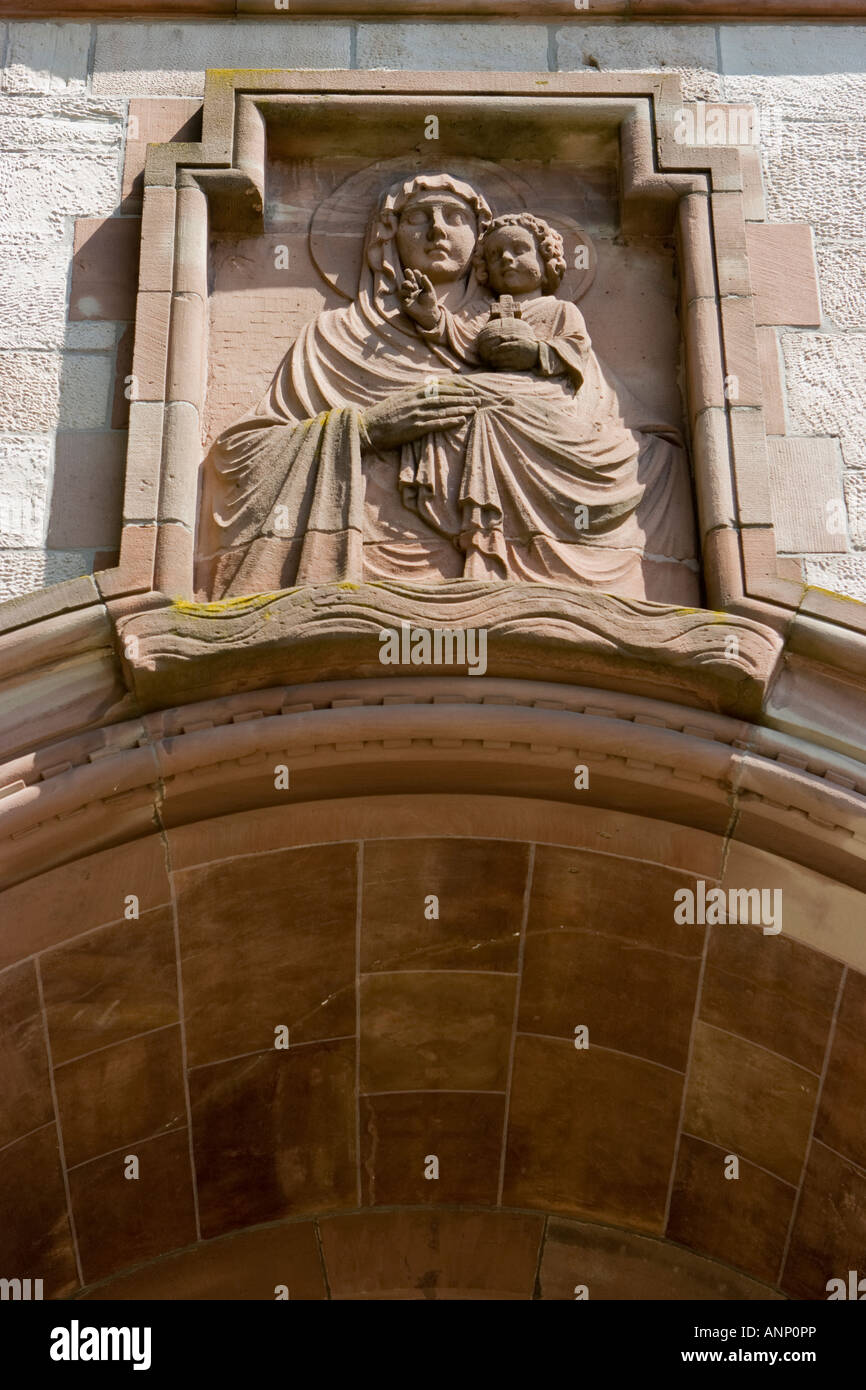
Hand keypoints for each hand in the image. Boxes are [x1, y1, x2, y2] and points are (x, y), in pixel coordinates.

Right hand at [361, 381, 480, 450]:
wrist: (368, 428)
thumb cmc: (382, 415)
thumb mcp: (398, 399)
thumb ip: (413, 395)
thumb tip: (427, 390)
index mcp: (412, 393)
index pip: (439, 388)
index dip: (455, 388)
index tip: (468, 389)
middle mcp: (416, 401)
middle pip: (445, 397)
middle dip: (463, 397)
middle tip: (478, 398)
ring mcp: (415, 414)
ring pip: (443, 409)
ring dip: (460, 408)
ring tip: (474, 408)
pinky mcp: (414, 428)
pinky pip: (436, 423)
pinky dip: (450, 421)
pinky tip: (461, 420)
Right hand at [398, 270, 439, 329]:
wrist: (428, 314)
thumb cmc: (430, 303)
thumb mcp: (430, 291)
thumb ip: (427, 283)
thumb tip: (423, 275)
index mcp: (420, 287)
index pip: (416, 279)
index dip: (416, 274)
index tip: (416, 271)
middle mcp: (413, 290)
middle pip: (409, 280)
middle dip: (408, 275)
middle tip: (407, 271)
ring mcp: (408, 295)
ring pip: (404, 285)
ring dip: (406, 283)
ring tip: (412, 286)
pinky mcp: (404, 301)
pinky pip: (401, 293)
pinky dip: (404, 291)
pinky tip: (410, 293)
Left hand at [485, 335, 539, 371]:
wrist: (538, 354)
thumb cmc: (527, 345)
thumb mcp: (520, 338)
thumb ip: (510, 337)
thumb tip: (499, 337)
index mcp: (516, 344)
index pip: (504, 346)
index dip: (496, 349)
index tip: (491, 351)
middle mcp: (516, 351)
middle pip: (502, 354)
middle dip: (495, 356)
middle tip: (489, 358)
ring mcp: (517, 359)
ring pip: (504, 361)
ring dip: (497, 363)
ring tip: (492, 363)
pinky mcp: (519, 366)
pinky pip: (509, 367)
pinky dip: (502, 367)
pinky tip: (498, 368)